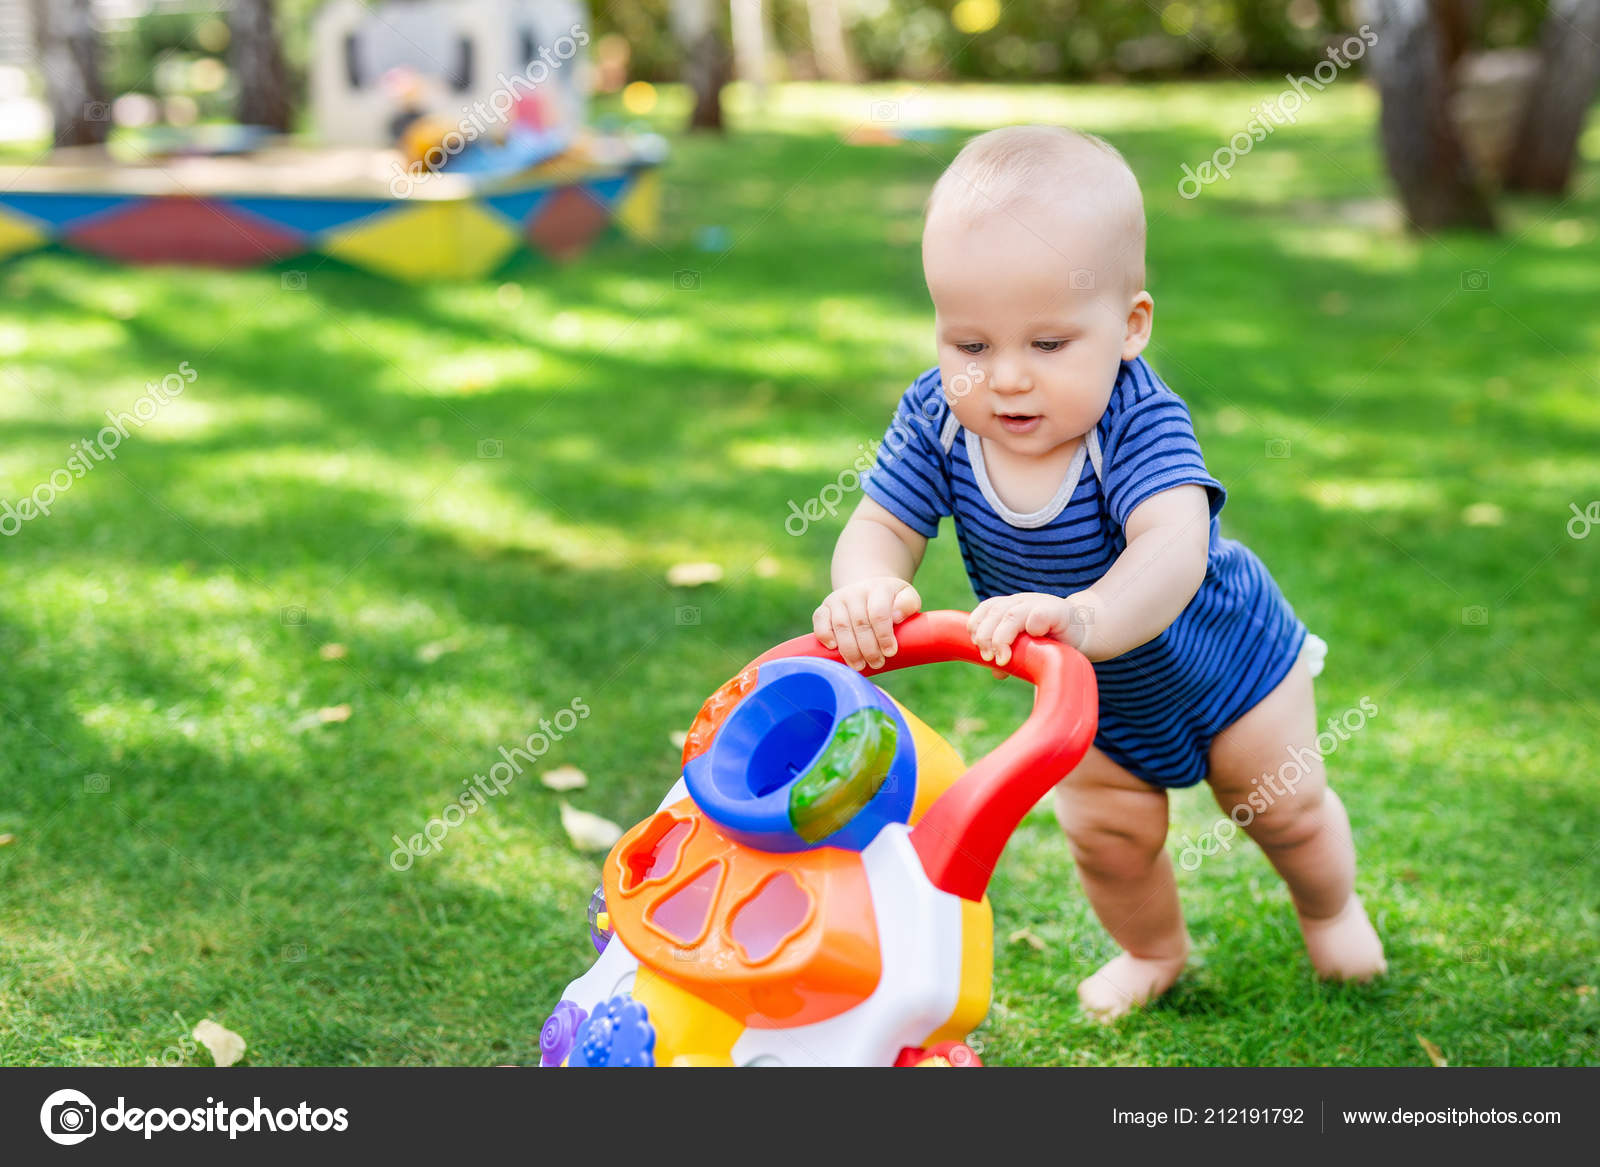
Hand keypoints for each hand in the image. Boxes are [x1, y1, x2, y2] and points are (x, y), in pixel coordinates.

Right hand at [813, 577, 921, 670]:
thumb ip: (908, 604)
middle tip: (876, 664)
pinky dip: (824, 634)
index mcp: (879, 588)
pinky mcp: (824, 607)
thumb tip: (896, 617)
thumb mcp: (907, 597)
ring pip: (841, 625)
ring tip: (859, 666)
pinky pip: (819, 619)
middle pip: (860, 622)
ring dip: (849, 649)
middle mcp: (856, 591)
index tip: (890, 652)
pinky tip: (833, 647)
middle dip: (868, 648)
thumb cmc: (891, 601)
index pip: (879, 613)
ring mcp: (838, 599)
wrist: (868, 591)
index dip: (884, 635)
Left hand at [967, 591, 1095, 666]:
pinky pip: (1040, 614)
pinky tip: (1032, 638)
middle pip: (996, 611)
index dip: (977, 624)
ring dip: (1002, 637)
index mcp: (1013, 606)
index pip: (988, 607)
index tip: (975, 644)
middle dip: (986, 635)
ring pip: (1012, 614)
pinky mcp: (1060, 612)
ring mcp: (1041, 604)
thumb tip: (996, 671)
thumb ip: (1013, 656)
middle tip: (988, 657)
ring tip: (1003, 659)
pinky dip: (1031, 625)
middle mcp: (1024, 602)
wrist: (1088, 633)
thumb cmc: (1055, 641)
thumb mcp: (1029, 648)